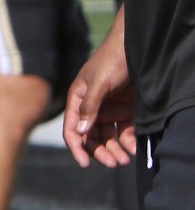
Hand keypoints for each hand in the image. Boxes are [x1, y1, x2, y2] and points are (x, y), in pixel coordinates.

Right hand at [66, 33, 137, 167]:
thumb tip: (80, 131)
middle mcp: (91, 107)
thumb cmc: (113, 60)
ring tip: (125, 159)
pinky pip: (124, 130)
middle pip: (91, 136)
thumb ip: (89, 106)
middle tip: (114, 163)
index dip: (77, 147)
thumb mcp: (99, 82)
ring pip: (108, 136)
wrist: (136, 46)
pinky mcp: (125, 109)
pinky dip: (128, 140)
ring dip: (114, 149)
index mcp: (78, 99)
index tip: (86, 163)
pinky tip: (134, 145)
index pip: (73, 129)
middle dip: (100, 151)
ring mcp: (109, 109)